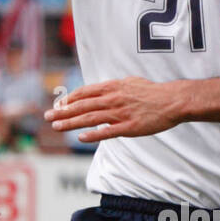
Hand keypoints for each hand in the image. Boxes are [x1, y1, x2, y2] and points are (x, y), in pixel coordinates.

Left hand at [44, 76, 188, 140]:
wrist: (172, 101)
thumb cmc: (152, 92)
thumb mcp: (130, 82)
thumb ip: (114, 87)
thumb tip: (102, 90)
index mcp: (112, 87)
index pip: (84, 93)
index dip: (69, 100)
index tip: (58, 106)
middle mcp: (113, 99)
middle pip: (82, 106)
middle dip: (62, 112)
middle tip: (48, 117)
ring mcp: (120, 114)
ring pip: (90, 119)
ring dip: (71, 123)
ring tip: (57, 127)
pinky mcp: (129, 127)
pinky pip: (108, 132)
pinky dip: (93, 135)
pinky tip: (81, 138)